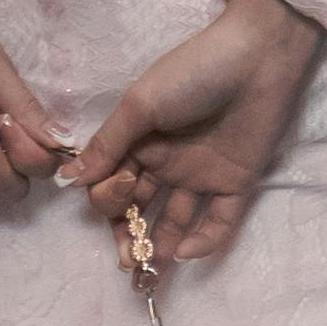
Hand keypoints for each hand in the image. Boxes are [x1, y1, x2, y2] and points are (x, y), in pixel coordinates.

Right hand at [67, 0, 325, 269]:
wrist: (257, 55)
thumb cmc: (192, 73)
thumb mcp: (142, 104)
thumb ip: (108, 144)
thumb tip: (69, 180)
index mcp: (139, 143)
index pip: (113, 186)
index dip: (109, 199)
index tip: (119, 190)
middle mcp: (167, 164)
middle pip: (141, 210)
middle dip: (130, 237)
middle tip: (128, 260)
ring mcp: (202, 175)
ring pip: (176, 222)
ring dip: (162, 247)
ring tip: (150, 270)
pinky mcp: (237, 183)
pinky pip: (219, 221)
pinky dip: (204, 240)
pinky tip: (186, 252)